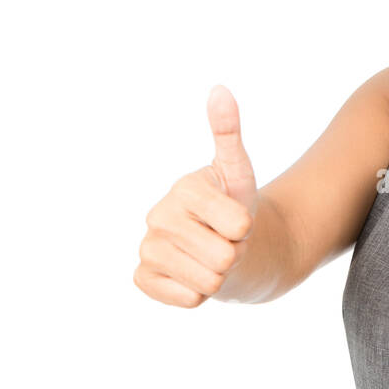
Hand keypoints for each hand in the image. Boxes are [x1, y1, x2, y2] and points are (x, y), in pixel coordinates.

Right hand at [134, 85, 258, 306]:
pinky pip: (186, 299)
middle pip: (224, 256)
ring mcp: (147, 248)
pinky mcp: (142, 278)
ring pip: (208, 282)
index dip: (246, 228)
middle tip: (223, 241)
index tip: (234, 219)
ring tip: (210, 256)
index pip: (238, 225)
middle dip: (233, 254)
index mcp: (183, 188)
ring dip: (218, 276)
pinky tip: (191, 275)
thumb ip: (229, 133)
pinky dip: (197, 294)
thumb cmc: (235, 207)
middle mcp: (157, 215)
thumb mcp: (239, 172)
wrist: (225, 247)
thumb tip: (220, 89)